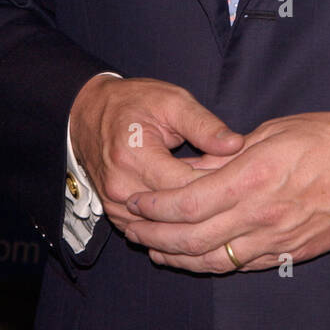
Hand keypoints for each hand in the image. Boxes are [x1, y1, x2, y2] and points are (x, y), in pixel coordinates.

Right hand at [69, 75, 243, 235]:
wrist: (88, 113)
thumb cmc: (133, 102)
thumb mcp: (172, 101)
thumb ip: (204, 125)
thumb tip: (236, 145)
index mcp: (134, 156)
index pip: (187, 185)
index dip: (218, 179)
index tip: (240, 170)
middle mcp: (121, 188)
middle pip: (179, 210)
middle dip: (210, 198)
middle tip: (236, 186)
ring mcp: (116, 206)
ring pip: (168, 224)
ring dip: (194, 212)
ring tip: (217, 195)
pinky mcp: (117, 216)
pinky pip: (154, 228)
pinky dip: (176, 219)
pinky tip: (195, 206)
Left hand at [123, 112, 329, 273]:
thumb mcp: (274, 131)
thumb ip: (231, 154)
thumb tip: (196, 165)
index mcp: (254, 177)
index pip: (190, 201)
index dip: (157, 207)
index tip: (136, 202)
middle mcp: (261, 214)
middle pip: (193, 238)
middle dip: (155, 236)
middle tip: (132, 230)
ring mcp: (276, 239)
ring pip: (213, 260)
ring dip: (177, 258)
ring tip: (154, 249)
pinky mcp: (290, 253)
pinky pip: (242, 266)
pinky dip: (211, 265)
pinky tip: (195, 259)